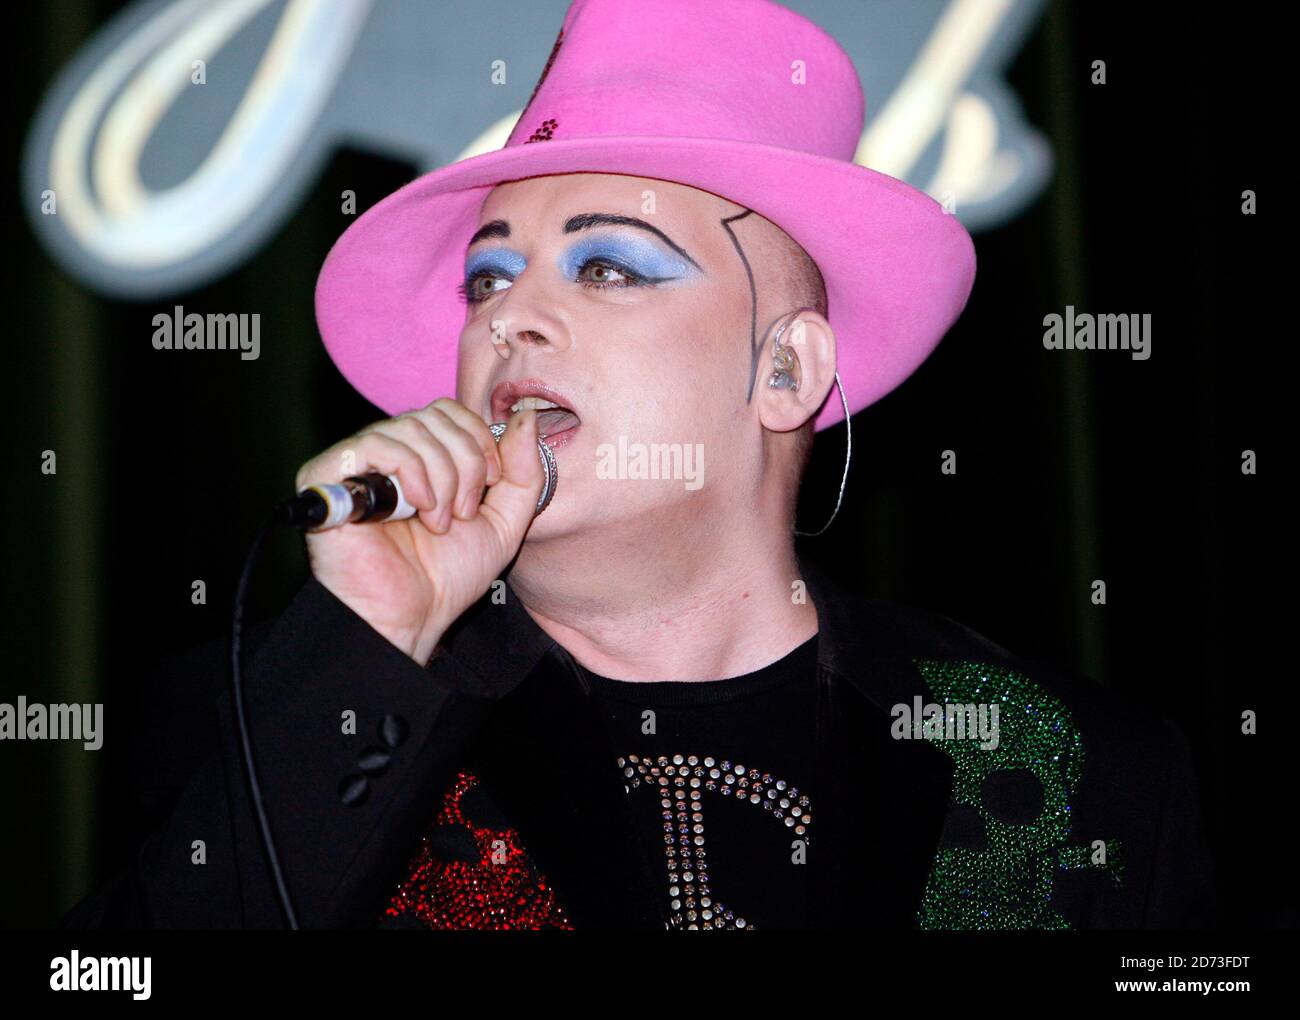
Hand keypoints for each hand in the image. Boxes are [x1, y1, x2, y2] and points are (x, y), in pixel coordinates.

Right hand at [294, 399, 543, 664]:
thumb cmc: (448, 575)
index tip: (490, 486)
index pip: (450, 411)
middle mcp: (386, 453)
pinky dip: (411, 475)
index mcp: (421, 457)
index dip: (478, 440)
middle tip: (462, 513)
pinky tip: (415, 510)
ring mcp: (355, 462)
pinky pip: (377, 444)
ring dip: (441, 478)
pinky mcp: (326, 475)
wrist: (411, 616)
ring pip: (411, 428)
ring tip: (438, 522)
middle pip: (435, 415)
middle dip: (465, 464)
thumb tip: (527, 416)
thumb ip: (522, 470)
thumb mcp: (505, 520)